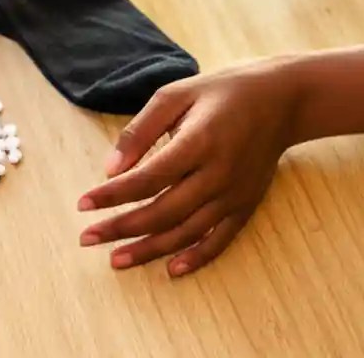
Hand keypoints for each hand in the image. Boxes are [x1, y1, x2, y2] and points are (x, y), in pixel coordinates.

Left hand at [76, 59, 303, 277]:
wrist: (280, 101)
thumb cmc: (219, 93)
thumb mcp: (174, 95)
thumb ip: (140, 131)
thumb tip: (110, 169)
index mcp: (198, 143)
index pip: (147, 179)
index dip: (112, 195)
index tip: (82, 205)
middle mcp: (218, 174)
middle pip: (163, 212)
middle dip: (121, 228)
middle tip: (87, 238)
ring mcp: (234, 194)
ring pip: (187, 232)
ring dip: (149, 249)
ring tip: (116, 260)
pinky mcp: (246, 205)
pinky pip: (220, 239)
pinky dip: (196, 258)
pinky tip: (171, 269)